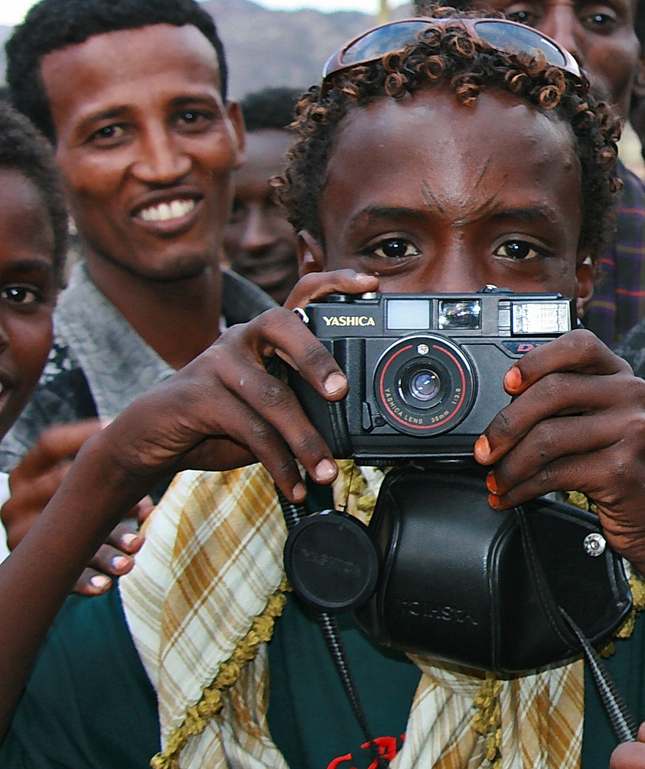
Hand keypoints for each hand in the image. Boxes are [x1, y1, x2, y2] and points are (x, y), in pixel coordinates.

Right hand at [4, 422, 155, 595]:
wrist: (48, 549)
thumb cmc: (82, 504)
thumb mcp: (87, 484)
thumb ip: (111, 474)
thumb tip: (152, 483)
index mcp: (25, 475)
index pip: (50, 443)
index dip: (89, 436)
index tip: (130, 439)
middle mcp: (16, 504)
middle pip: (60, 491)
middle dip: (105, 500)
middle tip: (146, 512)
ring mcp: (20, 537)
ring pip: (64, 540)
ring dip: (103, 548)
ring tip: (133, 554)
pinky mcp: (35, 570)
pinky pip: (60, 577)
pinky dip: (85, 581)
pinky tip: (105, 585)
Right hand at [97, 270, 378, 502]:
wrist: (151, 437)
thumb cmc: (219, 418)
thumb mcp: (268, 408)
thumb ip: (302, 406)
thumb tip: (350, 435)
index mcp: (266, 333)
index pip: (302, 293)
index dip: (336, 283)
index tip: (370, 284)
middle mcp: (242, 337)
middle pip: (284, 327)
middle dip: (317, 360)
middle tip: (341, 392)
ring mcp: (217, 361)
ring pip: (272, 397)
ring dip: (304, 441)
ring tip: (324, 472)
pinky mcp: (198, 395)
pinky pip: (249, 429)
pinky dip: (278, 463)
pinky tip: (293, 485)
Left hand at [474, 330, 644, 567]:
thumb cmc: (617, 462)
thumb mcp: (601, 419)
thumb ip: (566, 402)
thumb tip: (504, 410)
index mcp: (620, 375)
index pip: (578, 346)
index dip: (537, 360)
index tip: (507, 384)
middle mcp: (630, 395)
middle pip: (554, 391)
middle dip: (507, 424)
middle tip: (485, 449)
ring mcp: (630, 430)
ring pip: (549, 437)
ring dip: (510, 464)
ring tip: (497, 480)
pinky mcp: (621, 468)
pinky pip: (555, 474)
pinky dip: (523, 489)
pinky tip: (512, 496)